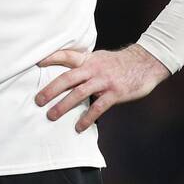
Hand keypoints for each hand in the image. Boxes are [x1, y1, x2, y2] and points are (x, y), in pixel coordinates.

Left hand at [34, 43, 170, 131]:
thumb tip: (66, 73)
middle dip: (51, 90)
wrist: (146, 63)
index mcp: (89, 60)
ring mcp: (104, 81)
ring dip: (63, 105)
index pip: (67, 56)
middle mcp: (94, 69)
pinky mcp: (115, 93)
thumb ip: (84, 64)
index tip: (37, 63)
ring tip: (51, 116)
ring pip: (79, 93)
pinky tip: (78, 127)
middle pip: (68, 78)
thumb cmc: (120, 64)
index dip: (51, 58)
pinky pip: (98, 107)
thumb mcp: (100, 58)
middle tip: (38, 101)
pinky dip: (87, 118)